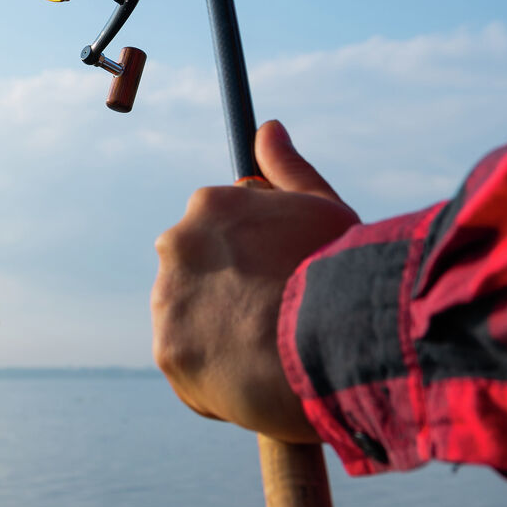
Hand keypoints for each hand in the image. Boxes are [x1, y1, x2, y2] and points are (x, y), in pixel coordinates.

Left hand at [151, 120, 359, 442]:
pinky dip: (215, 376)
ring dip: (220, 333)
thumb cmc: (339, 271)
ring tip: (270, 350)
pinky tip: (256, 376)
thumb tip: (267, 130)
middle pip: (199, 271)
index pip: (221, 229)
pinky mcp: (166, 351)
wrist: (336, 342)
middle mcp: (175, 244)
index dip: (255, 256)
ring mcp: (167, 298)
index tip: (280, 276)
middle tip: (277, 315)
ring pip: (190, 318)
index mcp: (209, 206)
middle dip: (230, 292)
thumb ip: (288, 169)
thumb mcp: (323, 208)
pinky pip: (189, 367)